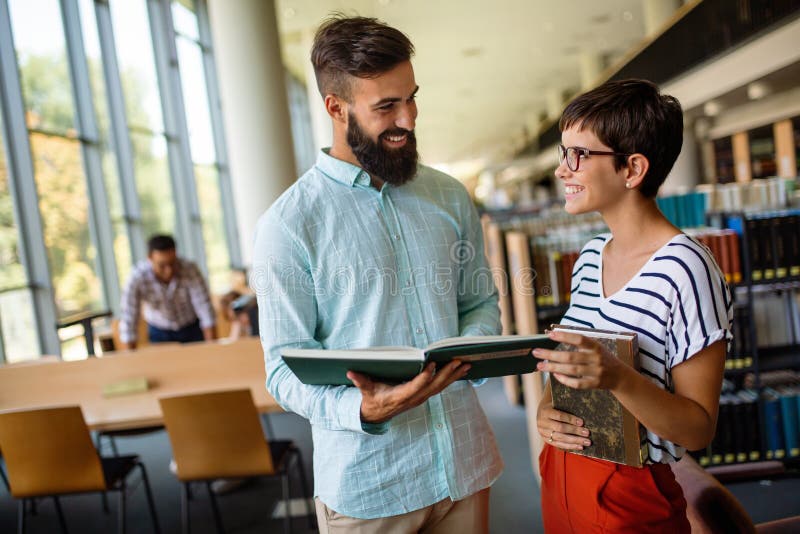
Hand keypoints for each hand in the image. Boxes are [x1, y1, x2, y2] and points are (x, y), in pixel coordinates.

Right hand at [347, 360, 470, 423]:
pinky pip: (440, 387)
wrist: (376, 415)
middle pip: (434, 386)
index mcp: (400, 396)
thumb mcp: (365, 391)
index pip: (415, 386)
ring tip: (467, 364)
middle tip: (459, 361)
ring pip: (440, 386)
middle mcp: (414, 398)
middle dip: (447, 373)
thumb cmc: (372, 399)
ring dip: (454, 375)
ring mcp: (421, 398)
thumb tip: (350, 371)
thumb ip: (360, 381)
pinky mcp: (424, 396)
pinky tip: (461, 370)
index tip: (432, 363)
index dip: (424, 376)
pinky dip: (451, 378)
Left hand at [534, 330, 630, 390]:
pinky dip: (565, 380)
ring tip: (540, 366)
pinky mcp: (595, 384)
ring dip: (553, 368)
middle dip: (551, 355)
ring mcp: (596, 372)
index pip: (579, 339)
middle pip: (570, 357)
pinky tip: (555, 375)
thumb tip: (553, 336)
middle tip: (536, 353)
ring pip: (571, 370)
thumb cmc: (601, 357)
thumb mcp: (595, 347)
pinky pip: (577, 384)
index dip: (564, 336)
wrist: (619, 376)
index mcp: (596, 346)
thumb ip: (578, 343)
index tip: (549, 335)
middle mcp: (596, 358)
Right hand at [537, 398, 590, 450]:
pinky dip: (570, 446)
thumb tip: (582, 410)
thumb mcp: (557, 403)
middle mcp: (542, 423)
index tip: (582, 422)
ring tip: (587, 442)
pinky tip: (580, 446)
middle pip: (560, 428)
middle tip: (587, 433)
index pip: (559, 416)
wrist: (541, 413)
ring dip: (575, 441)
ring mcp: (543, 432)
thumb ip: (566, 407)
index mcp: (545, 411)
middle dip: (575, 431)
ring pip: (560, 438)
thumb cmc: (554, 407)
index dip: (570, 419)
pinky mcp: (546, 440)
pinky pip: (559, 445)